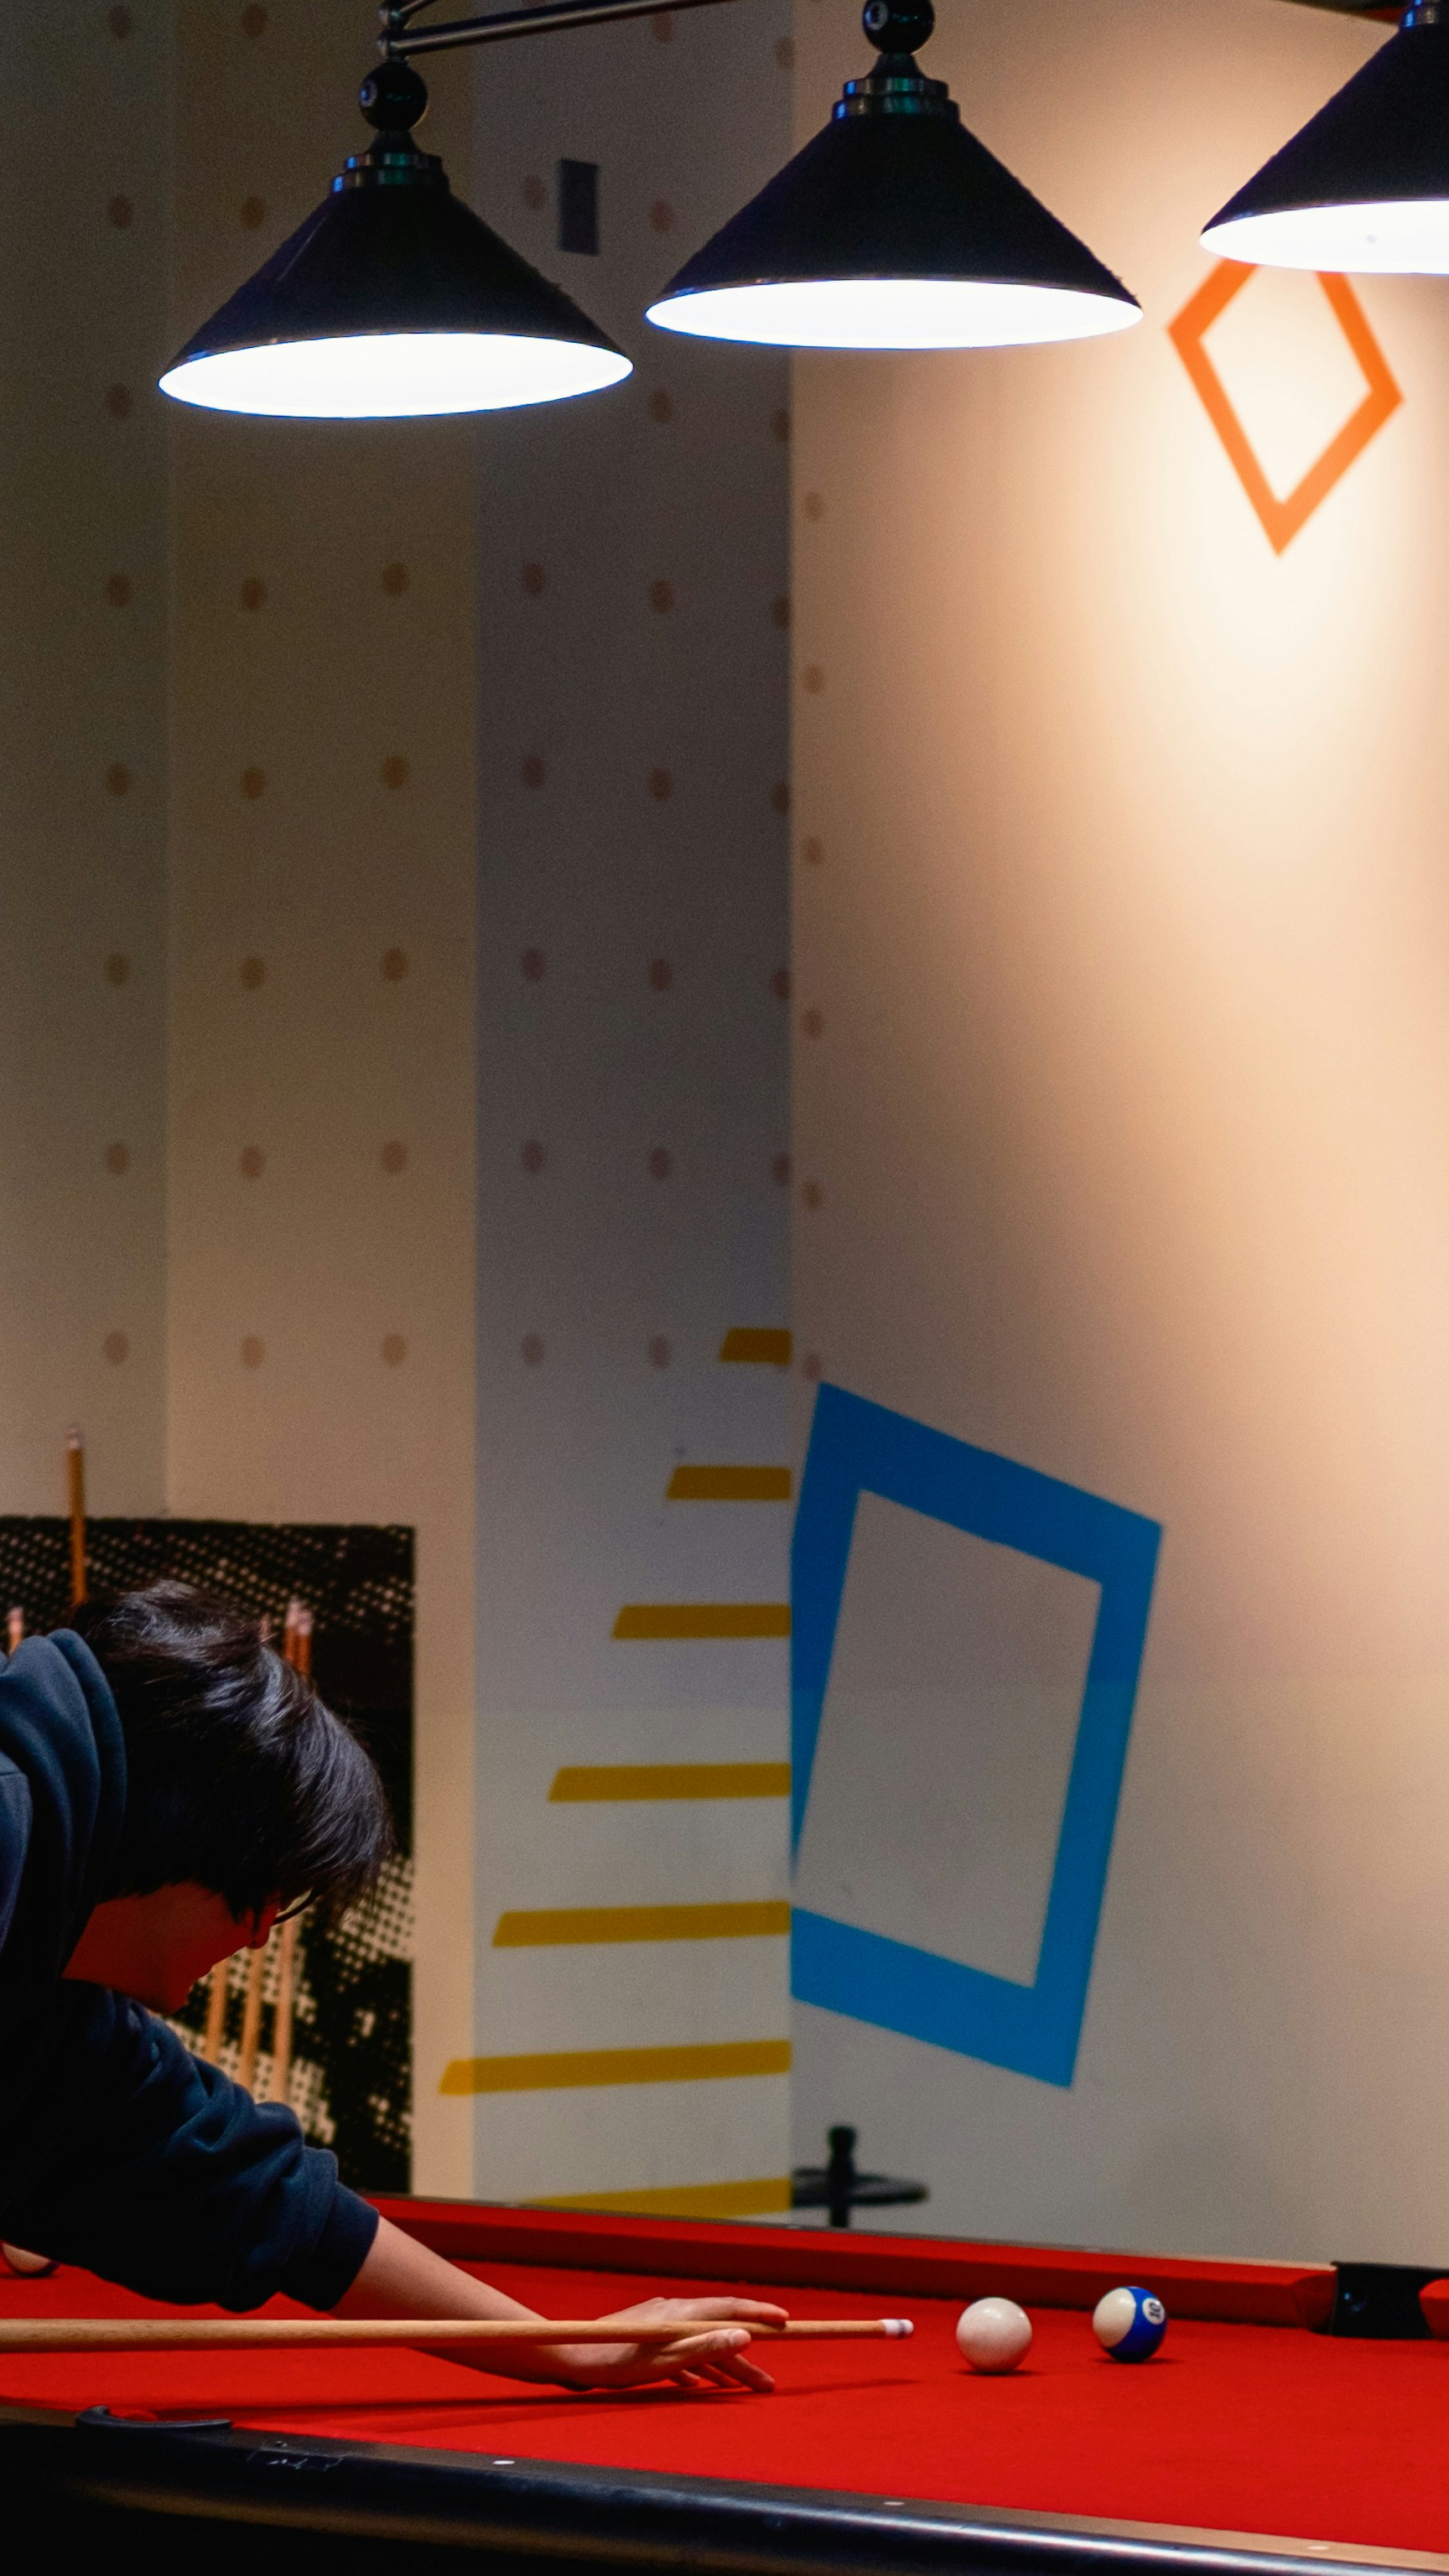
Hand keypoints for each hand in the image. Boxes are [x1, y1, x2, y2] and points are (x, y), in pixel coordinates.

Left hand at [553, 2295, 788, 2392]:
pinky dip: (697, 2368)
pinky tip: (701, 2386)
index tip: (786, 2321)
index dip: (760, 2314)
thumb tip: (746, 2336)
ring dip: (722, 2367)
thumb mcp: (665, 2361)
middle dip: (745, 2358)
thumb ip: (706, 2348)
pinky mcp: (648, 2338)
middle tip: (769, 2385)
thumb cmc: (617, 2363)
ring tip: (742, 2389)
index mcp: (682, 2313)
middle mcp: (674, 2312)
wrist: (574, 2357)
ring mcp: (661, 2324)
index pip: (730, 2308)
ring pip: (700, 2345)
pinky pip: (682, 2353)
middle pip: (718, 2333)